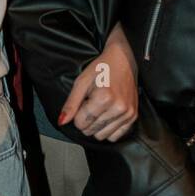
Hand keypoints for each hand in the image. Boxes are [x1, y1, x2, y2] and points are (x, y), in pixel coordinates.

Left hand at [57, 25, 138, 140]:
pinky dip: (108, 130)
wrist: (124, 59)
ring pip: (102, 136)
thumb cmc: (103, 67)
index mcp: (104, 98)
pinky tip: (107, 116)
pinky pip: (115, 136)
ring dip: (97, 126)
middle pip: (91, 131)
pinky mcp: (133, 116)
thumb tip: (62, 121)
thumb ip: (71, 103)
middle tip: (91, 104)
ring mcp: (127, 113)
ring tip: (100, 109)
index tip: (83, 103)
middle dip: (86, 121)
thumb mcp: (82, 81)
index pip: (81, 123)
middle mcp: (118, 107)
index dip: (77, 115)